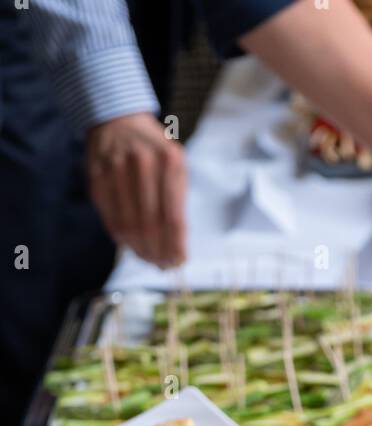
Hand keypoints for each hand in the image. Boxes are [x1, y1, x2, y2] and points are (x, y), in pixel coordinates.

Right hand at [86, 113, 186, 267]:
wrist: (118, 118)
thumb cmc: (154, 150)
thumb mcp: (176, 165)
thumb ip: (178, 201)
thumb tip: (176, 248)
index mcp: (169, 160)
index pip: (173, 217)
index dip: (175, 246)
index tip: (178, 262)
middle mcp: (142, 162)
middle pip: (150, 224)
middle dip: (158, 252)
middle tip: (163, 265)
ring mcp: (116, 168)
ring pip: (128, 224)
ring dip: (140, 249)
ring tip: (149, 259)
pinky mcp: (97, 175)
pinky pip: (109, 217)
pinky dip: (121, 237)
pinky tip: (131, 245)